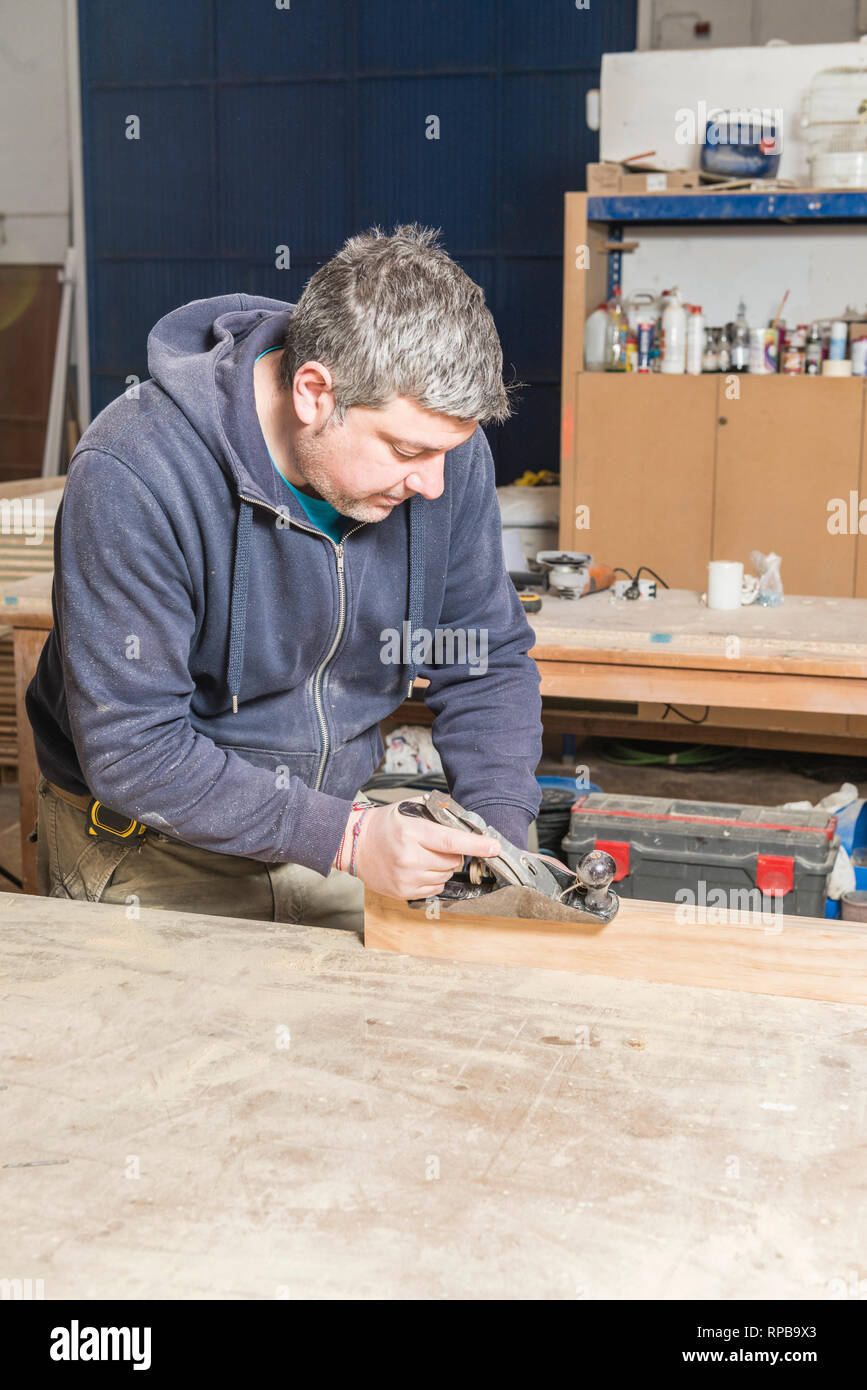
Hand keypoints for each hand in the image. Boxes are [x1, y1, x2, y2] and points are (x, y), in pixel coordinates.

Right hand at [335, 799, 499, 901]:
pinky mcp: (403, 892)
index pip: (451, 841)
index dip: (476, 845)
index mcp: (412, 832)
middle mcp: (409, 857)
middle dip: (453, 853)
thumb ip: (437, 815)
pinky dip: (433, 878)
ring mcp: (406, 877)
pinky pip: (434, 887)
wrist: (355, 844)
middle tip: (436, 845)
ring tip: (424, 855)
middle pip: (452, 861)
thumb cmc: (385, 825)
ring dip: (443, 866)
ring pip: (445, 875)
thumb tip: (467, 823)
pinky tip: (419, 867)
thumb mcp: (410, 810)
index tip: (494, 847)